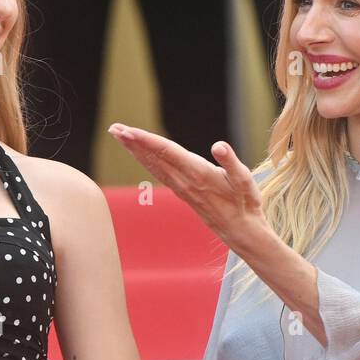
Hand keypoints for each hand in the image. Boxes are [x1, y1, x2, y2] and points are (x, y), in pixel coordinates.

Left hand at [107, 124, 268, 258]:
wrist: (240, 230)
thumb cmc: (245, 203)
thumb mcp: (244, 180)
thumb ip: (230, 162)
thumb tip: (218, 145)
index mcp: (198, 174)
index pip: (167, 152)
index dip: (146, 140)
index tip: (128, 131)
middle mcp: (185, 181)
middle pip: (154, 157)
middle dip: (133, 142)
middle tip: (114, 128)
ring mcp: (181, 188)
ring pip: (153, 165)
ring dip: (135, 150)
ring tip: (120, 136)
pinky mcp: (182, 191)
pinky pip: (159, 172)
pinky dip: (146, 160)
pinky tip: (138, 153)